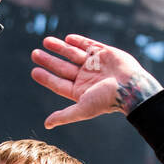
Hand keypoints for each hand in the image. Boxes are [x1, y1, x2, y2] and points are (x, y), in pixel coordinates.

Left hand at [30, 34, 162, 128]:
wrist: (130, 86)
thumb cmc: (106, 100)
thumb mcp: (83, 108)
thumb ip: (64, 115)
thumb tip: (46, 125)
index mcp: (80, 91)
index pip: (59, 83)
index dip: (46, 77)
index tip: (34, 71)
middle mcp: (86, 77)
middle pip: (63, 67)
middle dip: (49, 60)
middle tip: (34, 54)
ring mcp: (95, 64)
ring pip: (73, 54)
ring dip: (59, 48)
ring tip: (45, 41)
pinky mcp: (104, 53)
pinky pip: (89, 45)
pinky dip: (79, 41)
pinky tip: (68, 38)